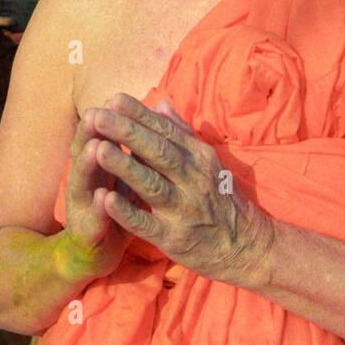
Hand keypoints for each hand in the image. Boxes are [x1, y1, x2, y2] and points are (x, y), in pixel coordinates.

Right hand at [58, 111, 132, 281]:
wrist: (94, 253)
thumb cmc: (112, 207)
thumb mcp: (121, 175)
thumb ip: (128, 148)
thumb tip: (142, 116)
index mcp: (95, 165)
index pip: (97, 135)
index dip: (106, 119)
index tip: (114, 97)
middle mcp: (84, 182)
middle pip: (85, 153)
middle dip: (91, 134)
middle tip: (96, 113)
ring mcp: (82, 208)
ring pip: (83, 183)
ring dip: (89, 165)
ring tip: (96, 147)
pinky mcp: (88, 233)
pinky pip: (94, 220)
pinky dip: (98, 209)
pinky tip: (102, 198)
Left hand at [89, 93, 275, 286]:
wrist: (246, 246)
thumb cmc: (220, 198)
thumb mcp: (207, 161)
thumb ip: (181, 132)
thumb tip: (161, 102)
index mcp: (198, 157)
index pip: (165, 131)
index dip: (139, 115)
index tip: (113, 98)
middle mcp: (193, 179)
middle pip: (157, 151)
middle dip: (127, 132)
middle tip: (97, 115)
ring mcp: (183, 209)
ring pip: (152, 184)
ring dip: (125, 166)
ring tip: (99, 149)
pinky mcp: (174, 238)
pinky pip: (147, 224)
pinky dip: (127, 212)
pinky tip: (106, 199)